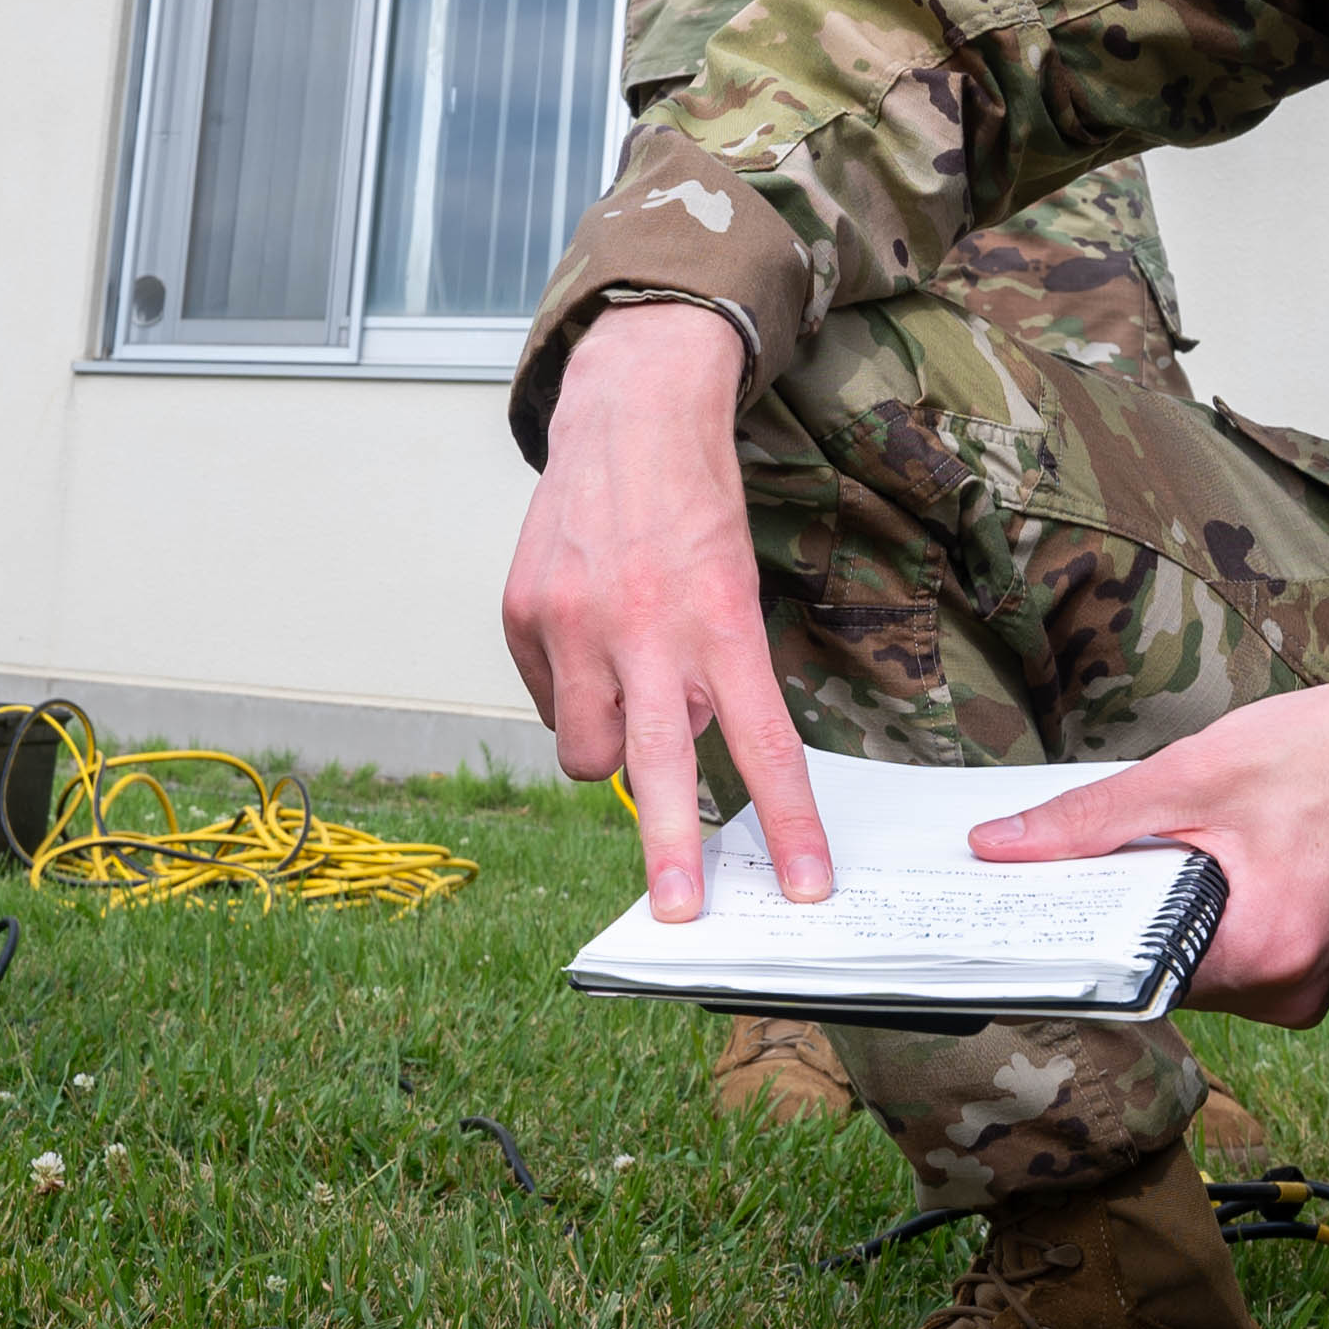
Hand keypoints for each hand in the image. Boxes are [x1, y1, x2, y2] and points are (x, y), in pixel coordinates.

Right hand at [501, 302, 830, 919]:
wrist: (626, 412)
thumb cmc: (694, 508)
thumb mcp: (733, 586)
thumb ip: (712, 675)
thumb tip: (673, 763)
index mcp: (717, 621)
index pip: (764, 744)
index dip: (790, 825)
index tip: (806, 889)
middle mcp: (643, 626)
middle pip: (658, 769)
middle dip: (670, 854)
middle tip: (681, 916)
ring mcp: (572, 623)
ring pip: (587, 751)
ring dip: (610, 747)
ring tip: (626, 689)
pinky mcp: (522, 616)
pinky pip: (550, 703)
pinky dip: (572, 693)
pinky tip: (587, 638)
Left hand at [963, 647, 1328, 1024]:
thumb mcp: (1192, 771)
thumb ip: (1091, 822)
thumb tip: (997, 850)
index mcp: (1263, 946)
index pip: (1130, 975)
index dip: (1063, 945)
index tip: (1004, 921)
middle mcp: (1289, 988)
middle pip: (1156, 975)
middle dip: (1102, 926)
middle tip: (1038, 879)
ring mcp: (1305, 986)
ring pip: (1189, 966)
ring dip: (1149, 918)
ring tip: (1118, 858)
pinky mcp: (1311, 967)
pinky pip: (1226, 955)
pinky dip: (1194, 915)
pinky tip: (1175, 865)